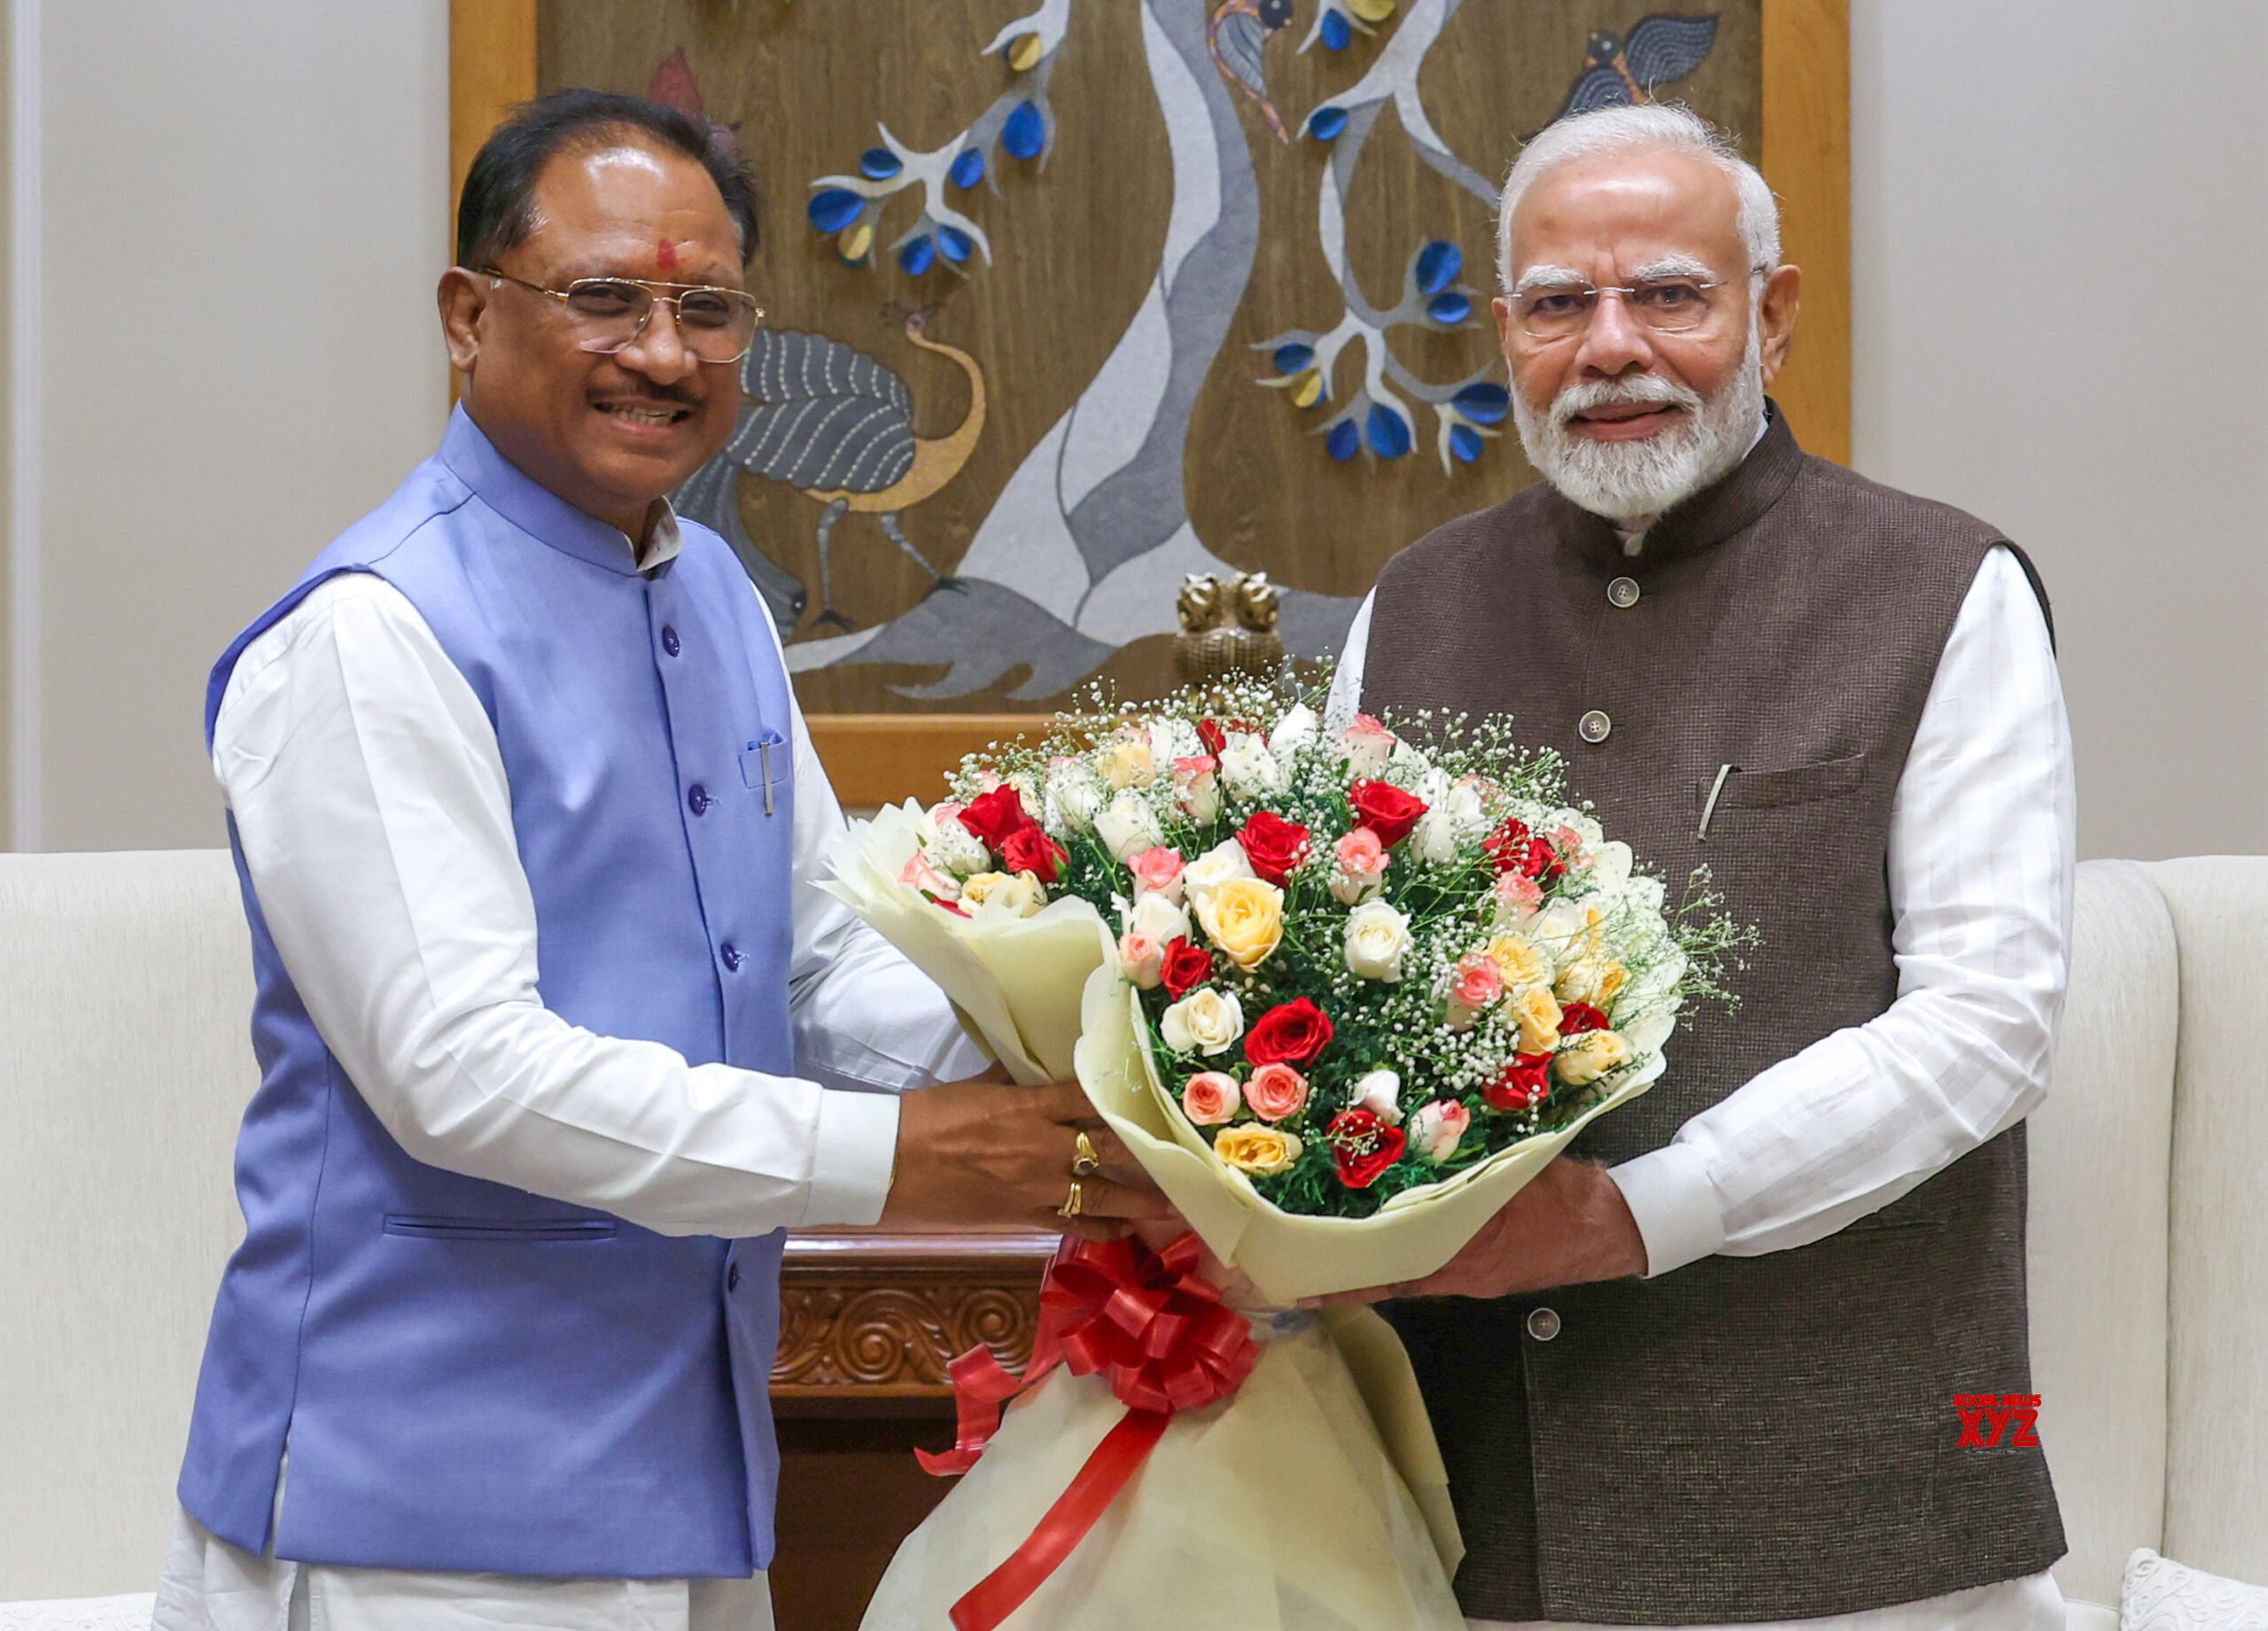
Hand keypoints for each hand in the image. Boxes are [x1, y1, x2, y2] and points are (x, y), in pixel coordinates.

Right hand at [878, 1076, 1174, 1231]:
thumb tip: (1037, 1067)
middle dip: (1150, 1153)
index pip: (1089, 1096)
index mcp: (1026, 1106)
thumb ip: (1012, 1079)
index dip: (1125, 1097)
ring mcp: (1034, 1187)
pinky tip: (1125, 1229)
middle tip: (1186, 1157)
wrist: (886, 1166)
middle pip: (1110, 1147)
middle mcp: (1040, 1147)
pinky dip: (1101, 1227)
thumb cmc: (924, 1119)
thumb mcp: (973, 1087)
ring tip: (1176, 1205)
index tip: (1155, 1095)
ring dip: (1142, 1202)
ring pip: (1102, 1194)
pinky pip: (1073, 1224)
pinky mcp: (1021, 1218)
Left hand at [1318, 1157, 1646, 1304]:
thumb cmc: (1566, 1195)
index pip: (1398, 1268)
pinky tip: (1382, 1251)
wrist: (1611, 1226)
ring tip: (1328, 1263)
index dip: (1353, 1280)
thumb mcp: (1515, 1169)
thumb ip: (1470, 1163)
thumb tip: (1428, 1137)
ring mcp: (1473, 1275)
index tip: (1310, 1287)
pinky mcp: (1482, 1272)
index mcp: (1472, 1249)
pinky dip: (1405, 1261)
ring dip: (1375, 1268)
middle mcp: (1466, 1271)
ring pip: (1411, 1273)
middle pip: (1395, 1277)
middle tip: (1301, 1272)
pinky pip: (1432, 1269)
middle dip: (1351, 1276)